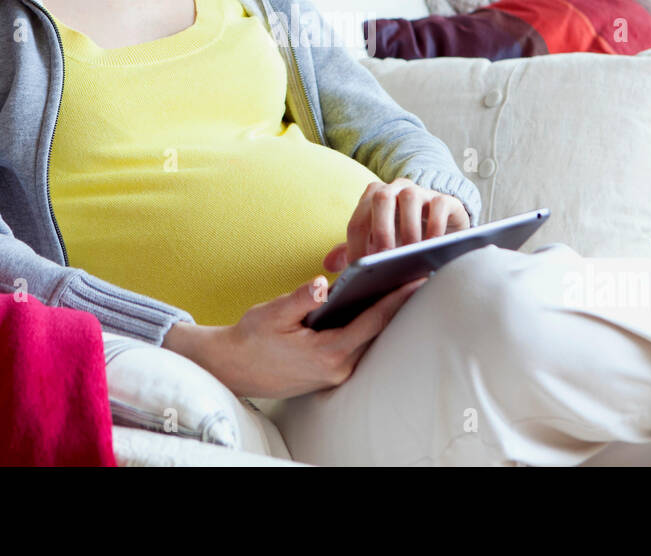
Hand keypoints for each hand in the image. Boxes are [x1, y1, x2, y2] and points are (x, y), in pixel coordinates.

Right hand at [162, 273, 427, 398]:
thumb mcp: (271, 313)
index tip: (416, 280)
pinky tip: (373, 306)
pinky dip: (367, 327)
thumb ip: (300, 298)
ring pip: (369, 341)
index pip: (372, 323)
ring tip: (403, 286)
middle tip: (419, 276)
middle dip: (397, 305)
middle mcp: (337, 369)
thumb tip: (322, 283)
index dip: (396, 300)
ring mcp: (335, 375)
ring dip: (383, 317)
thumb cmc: (250, 339)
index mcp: (327, 353)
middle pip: (377, 333)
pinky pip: (357, 347)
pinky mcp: (330, 374)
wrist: (231, 369)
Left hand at [323, 178, 469, 272]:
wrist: (441, 229)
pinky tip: (432, 246)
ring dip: (408, 228)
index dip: (357, 245)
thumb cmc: (401, 238)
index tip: (362, 269)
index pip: (357, 220)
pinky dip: (435, 226)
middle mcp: (394, 188)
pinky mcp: (445, 199)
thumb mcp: (375, 244)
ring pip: (410, 197)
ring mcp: (420, 191)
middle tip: (385, 259)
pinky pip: (438, 204)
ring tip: (410, 254)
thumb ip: (352, 251)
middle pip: (381, 199)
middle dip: (381, 231)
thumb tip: (327, 264)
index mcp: (372, 198)